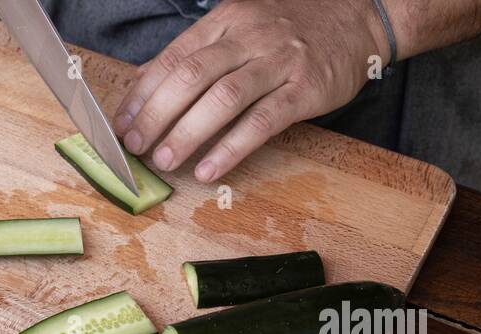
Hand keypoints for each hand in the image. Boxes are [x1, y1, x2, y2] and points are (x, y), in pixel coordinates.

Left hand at [112, 0, 387, 181]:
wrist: (360, 14)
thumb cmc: (290, 27)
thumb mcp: (239, 26)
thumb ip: (195, 53)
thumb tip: (144, 82)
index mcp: (225, 21)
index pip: (172, 59)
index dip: (142, 94)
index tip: (121, 125)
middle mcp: (248, 37)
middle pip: (191, 77)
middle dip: (157, 115)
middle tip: (135, 147)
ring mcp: (278, 62)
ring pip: (223, 98)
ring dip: (188, 133)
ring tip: (164, 161)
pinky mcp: (305, 89)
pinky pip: (261, 122)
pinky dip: (230, 148)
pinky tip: (208, 170)